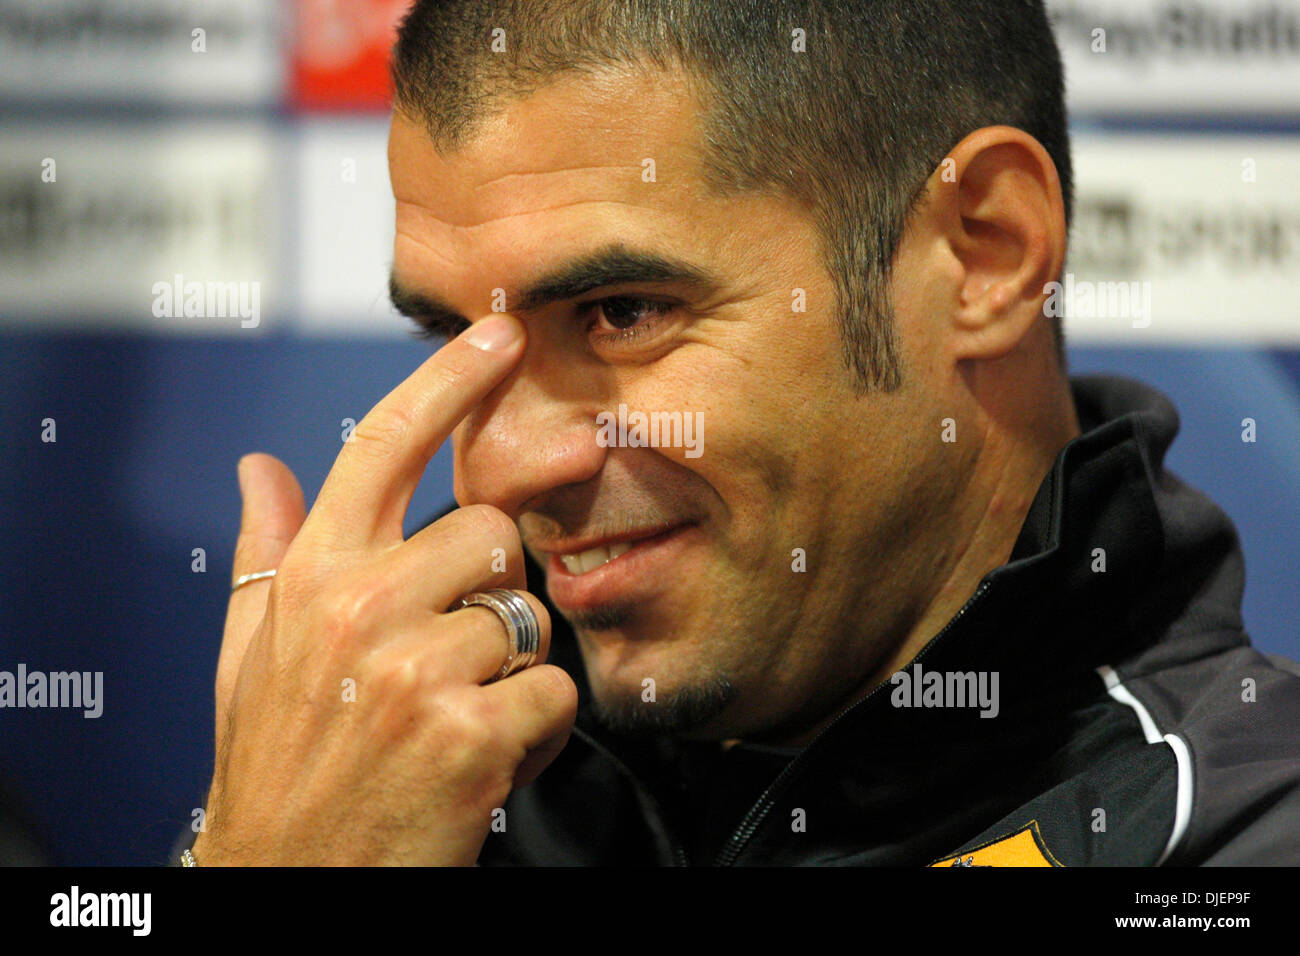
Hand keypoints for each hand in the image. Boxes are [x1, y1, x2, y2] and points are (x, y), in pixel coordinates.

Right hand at [193, 315, 577, 864]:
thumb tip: (259, 469)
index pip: (382, 444)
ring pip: (529, 617)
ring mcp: (413, 671)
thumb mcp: (248, 655)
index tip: (500, 334)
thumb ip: (264, 553)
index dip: (448, 379)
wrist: (288, 886)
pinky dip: (535, 731)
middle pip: (490, 531)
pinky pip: (555, 693)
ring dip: (510, 670)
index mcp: (310, 578)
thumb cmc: (278, 768)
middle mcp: (358, 609)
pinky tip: (483, 760)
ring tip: (457, 718)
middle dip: (489, 589)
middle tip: (450, 655)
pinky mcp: (468, 734)